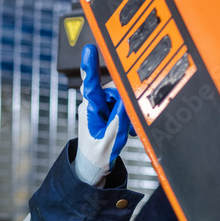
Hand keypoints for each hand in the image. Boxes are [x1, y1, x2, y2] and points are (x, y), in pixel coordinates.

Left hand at [75, 44, 135, 184]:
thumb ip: (120, 118)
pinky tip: (127, 130)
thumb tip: (128, 98)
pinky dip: (127, 117)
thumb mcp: (112, 139)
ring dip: (128, 113)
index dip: (90, 66)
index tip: (90, 49)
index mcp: (90, 110)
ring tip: (128, 131)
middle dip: (127, 104)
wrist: (91, 171)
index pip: (90, 85)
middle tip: (130, 125)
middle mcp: (92, 105)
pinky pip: (121, 107)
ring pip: (121, 99)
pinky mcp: (104, 113)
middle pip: (116, 90)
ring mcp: (98, 108)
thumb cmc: (97, 158)